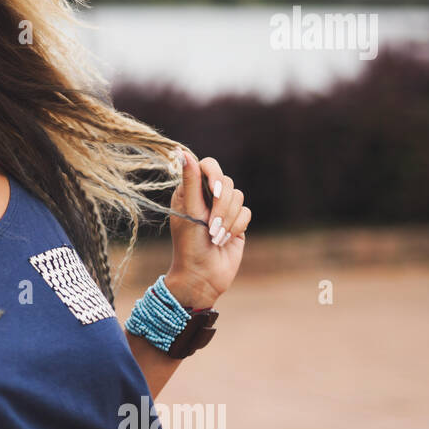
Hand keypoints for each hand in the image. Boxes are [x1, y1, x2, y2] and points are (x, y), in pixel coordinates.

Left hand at [165, 149, 251, 308]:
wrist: (202, 276)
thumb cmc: (188, 245)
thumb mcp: (188, 212)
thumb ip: (191, 182)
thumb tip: (183, 152)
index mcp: (190, 191)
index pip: (207, 166)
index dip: (214, 174)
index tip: (214, 191)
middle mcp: (207, 197)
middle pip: (227, 182)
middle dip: (221, 206)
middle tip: (209, 226)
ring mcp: (223, 209)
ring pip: (239, 197)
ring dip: (227, 219)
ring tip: (215, 237)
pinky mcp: (237, 222)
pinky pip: (246, 212)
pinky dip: (236, 226)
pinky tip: (224, 240)